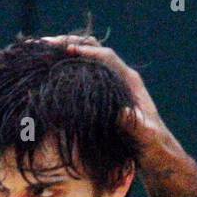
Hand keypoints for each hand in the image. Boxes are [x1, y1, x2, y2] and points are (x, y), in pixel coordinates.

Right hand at [48, 36, 169, 147]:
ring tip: (40, 53)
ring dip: (64, 54)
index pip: (107, 57)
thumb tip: (124, 113)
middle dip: (70, 44)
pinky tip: (47, 72)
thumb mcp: (146, 137)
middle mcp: (119, 77)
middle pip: (93, 50)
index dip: (88, 51)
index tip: (68, 51)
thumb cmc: (153, 146)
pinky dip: (65, 68)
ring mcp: (110, 83)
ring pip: (85, 59)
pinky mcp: (102, 93)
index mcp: (130, 81)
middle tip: (45, 45)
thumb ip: (136, 126)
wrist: (155, 152)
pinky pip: (82, 74)